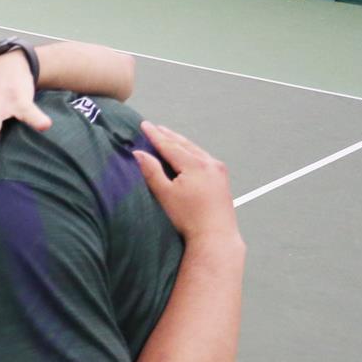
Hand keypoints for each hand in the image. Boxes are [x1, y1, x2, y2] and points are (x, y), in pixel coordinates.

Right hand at [134, 122, 238, 247]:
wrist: (215, 235)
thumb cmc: (188, 218)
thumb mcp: (164, 194)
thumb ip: (151, 171)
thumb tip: (139, 153)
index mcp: (195, 164)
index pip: (170, 146)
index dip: (155, 135)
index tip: (144, 125)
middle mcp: (209, 162)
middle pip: (185, 144)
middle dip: (169, 136)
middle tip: (155, 127)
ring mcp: (218, 170)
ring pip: (196, 150)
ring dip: (181, 142)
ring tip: (169, 136)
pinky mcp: (222, 179)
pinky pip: (204, 158)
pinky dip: (192, 152)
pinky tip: (187, 153)